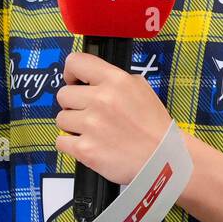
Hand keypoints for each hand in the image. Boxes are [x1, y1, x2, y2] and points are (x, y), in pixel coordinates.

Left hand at [55, 51, 172, 185]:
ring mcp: (91, 125)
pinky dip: (70, 145)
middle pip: (63, 95)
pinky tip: (88, 144)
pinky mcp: (85, 149)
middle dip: (73, 104)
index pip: (76, 62)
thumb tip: (88, 77)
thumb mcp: (140, 88)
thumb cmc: (152, 126)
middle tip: (89, 113)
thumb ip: (113, 79)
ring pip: (61, 119)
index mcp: (116, 81)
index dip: (71, 72)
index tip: (74, 81)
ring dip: (73, 125)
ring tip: (93, 131)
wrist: (162, 159)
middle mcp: (101, 100)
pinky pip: (60, 141)